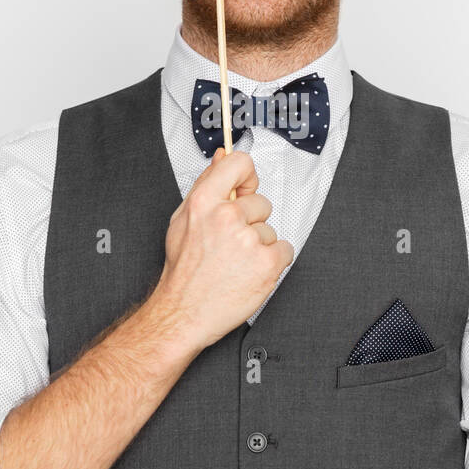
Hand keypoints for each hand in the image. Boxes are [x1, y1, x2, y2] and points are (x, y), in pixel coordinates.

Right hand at [147, 147, 293, 350]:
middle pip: (261, 203)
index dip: (246, 176)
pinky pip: (284, 250)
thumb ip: (207, 184)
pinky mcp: (267, 263)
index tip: (244, 189)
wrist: (184, 312)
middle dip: (250, 221)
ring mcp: (249, 241)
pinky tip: (249, 271)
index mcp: (204, 202)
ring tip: (235, 262)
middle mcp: (227, 218)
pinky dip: (272, 262)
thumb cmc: (184, 270)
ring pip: (270, 230)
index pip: (240, 163)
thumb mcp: (184, 219)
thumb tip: (222, 156)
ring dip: (259, 245)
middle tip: (230, 243)